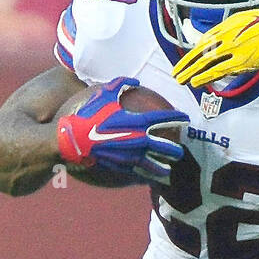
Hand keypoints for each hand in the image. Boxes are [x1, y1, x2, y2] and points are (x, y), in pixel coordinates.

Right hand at [57, 77, 185, 183]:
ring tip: (168, 171)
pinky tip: (147, 178)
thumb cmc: (89, 114)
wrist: (73, 139)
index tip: (185, 119)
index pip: (162, 120)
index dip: (176, 118)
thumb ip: (121, 85)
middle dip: (173, 150)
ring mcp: (129, 156)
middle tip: (180, 152)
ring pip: (151, 164)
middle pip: (162, 147)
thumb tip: (134, 81)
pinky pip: (135, 171)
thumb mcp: (105, 94)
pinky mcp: (119, 166)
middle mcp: (137, 140)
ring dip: (161, 168)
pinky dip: (143, 174)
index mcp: (136, 122)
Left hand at [173, 10, 258, 87]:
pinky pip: (221, 71)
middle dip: (187, 64)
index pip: (204, 41)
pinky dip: (207, 77)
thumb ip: (230, 27)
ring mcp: (234, 51)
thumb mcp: (246, 17)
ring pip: (208, 64)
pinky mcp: (243, 63)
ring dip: (193, 73)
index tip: (185, 61)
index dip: (192, 53)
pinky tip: (197, 82)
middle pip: (201, 53)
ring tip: (182, 80)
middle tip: (175, 73)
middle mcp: (228, 37)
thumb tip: (217, 37)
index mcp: (228, 26)